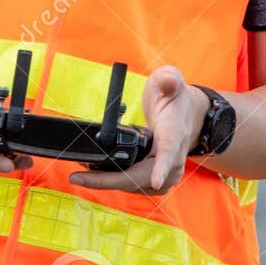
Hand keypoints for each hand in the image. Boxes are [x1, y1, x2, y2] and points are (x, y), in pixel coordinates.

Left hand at [68, 65, 207, 195]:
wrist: (186, 117)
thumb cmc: (174, 99)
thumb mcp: (172, 81)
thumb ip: (168, 79)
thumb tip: (167, 81)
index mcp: (175, 133)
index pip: (169, 151)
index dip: (161, 168)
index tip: (156, 182)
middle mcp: (174, 159)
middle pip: (141, 176)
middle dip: (109, 180)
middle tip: (79, 177)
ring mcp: (166, 174)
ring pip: (133, 185)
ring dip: (107, 181)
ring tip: (82, 175)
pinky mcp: (157, 182)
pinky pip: (132, 186)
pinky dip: (113, 181)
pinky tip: (96, 176)